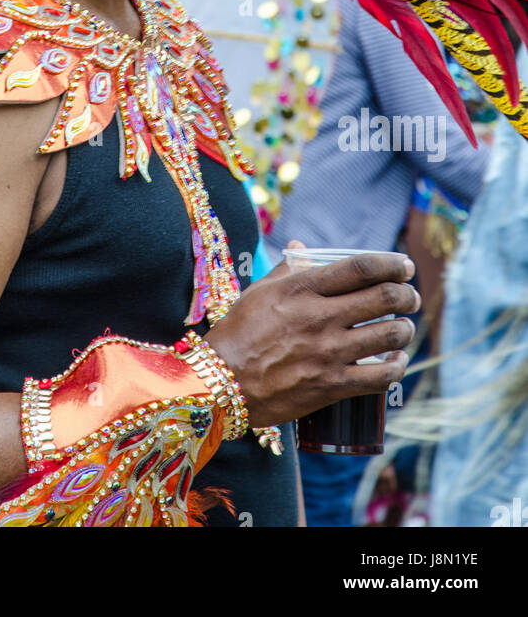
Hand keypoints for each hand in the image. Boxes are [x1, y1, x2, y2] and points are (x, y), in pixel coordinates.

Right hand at [206, 243, 419, 426]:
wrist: (222, 381)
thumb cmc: (238, 332)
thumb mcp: (258, 291)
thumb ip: (286, 269)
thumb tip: (300, 246)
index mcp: (303, 289)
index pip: (361, 268)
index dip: (391, 264)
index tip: (404, 266)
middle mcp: (321, 317)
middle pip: (385, 297)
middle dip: (406, 294)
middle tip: (409, 296)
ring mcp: (329, 353)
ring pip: (390, 334)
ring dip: (405, 328)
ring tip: (403, 326)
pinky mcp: (332, 386)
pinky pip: (381, 377)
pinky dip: (396, 366)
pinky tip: (396, 360)